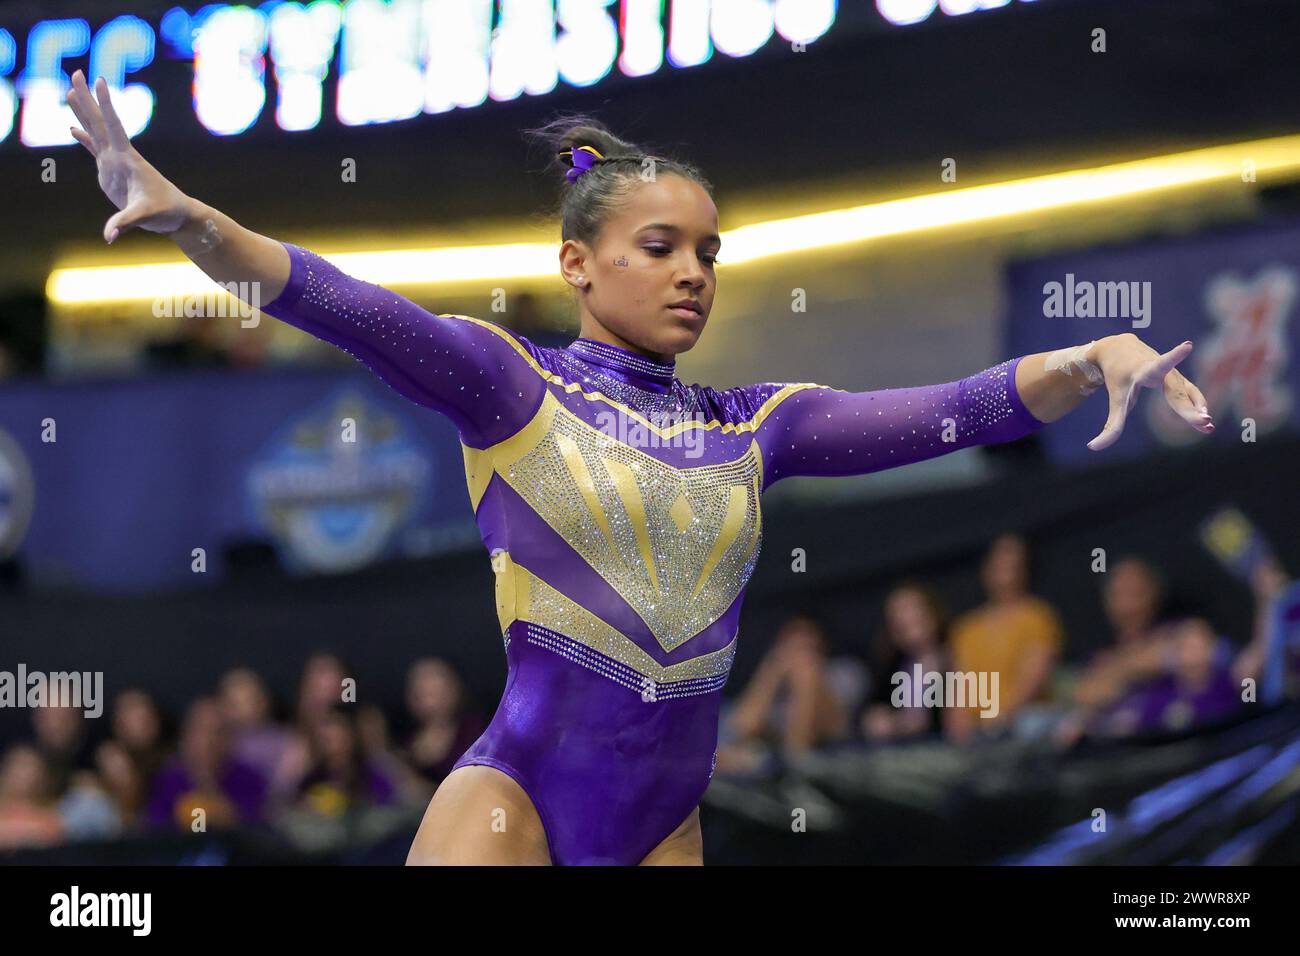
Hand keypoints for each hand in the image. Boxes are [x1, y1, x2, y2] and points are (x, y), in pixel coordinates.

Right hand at [66, 70, 191, 242]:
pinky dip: (84, 138)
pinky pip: (94, 149)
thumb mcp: (145, 217)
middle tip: (76, 72)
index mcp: (128, 159)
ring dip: (83, 112)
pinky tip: (73, 127)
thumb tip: (108, 236)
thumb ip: (125, 223)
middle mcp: (120, 155)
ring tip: (72, 91)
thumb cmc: (166, 212)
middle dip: (88, 98)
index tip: (99, 81)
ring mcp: (115, 163)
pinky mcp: (111, 172)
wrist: (176, 215)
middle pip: (100, 121)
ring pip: (96, 131)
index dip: (105, 105)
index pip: (114, 126)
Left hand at [1087, 333, 1213, 450]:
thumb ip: (1111, 425)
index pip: (1160, 365)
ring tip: (1207, 426)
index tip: (1188, 346)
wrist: (1120, 349)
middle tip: (1204, 421)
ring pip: (1187, 393)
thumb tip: (1093, 447)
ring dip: (1198, 409)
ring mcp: (1173, 373)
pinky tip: (1204, 421)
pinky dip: (1197, 405)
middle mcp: (1163, 370)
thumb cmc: (1117, 375)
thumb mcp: (1115, 399)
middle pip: (1176, 391)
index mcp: (1144, 370)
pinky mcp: (1178, 378)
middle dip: (1188, 407)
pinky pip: (1190, 393)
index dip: (1173, 356)